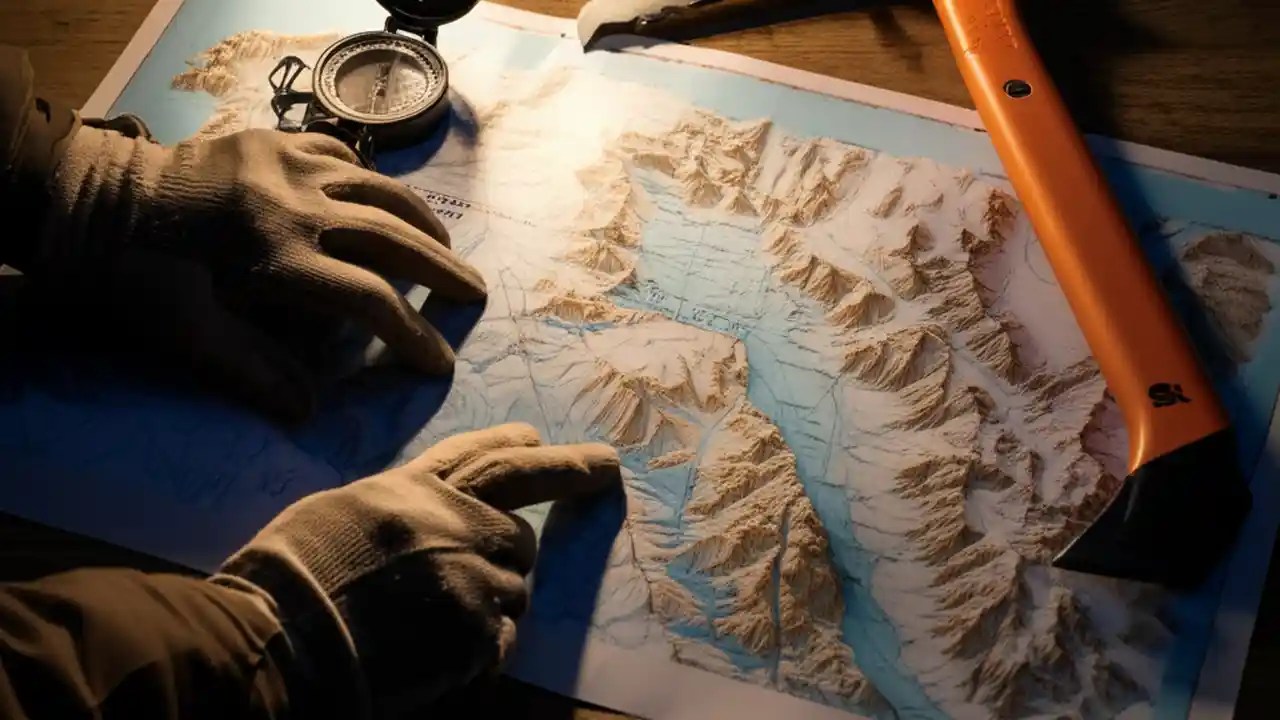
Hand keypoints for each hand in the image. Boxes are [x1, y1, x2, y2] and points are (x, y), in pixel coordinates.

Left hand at [35, 125, 484, 419]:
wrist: (94, 199)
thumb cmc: (138, 277)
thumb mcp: (185, 334)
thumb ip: (252, 372)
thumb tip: (310, 411)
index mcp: (277, 257)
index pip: (370, 300)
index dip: (411, 336)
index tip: (438, 363)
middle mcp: (297, 204)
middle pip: (393, 237)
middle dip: (441, 270)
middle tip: (475, 294)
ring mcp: (290, 162)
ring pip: (380, 188)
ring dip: (420, 219)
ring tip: (445, 246)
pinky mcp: (276, 139)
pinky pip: (343, 156)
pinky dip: (370, 182)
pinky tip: (381, 202)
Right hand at [215, 424, 620, 717]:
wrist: (280, 633)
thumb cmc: (287, 580)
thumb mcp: (334, 518)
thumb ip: (389, 514)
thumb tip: (416, 523)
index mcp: (407, 492)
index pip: (471, 457)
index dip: (507, 442)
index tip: (538, 435)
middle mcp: (451, 520)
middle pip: (518, 515)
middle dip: (544, 506)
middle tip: (594, 477)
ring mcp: (470, 572)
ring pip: (516, 583)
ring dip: (493, 599)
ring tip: (434, 622)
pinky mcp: (477, 627)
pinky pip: (502, 636)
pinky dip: (481, 648)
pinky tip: (443, 656)